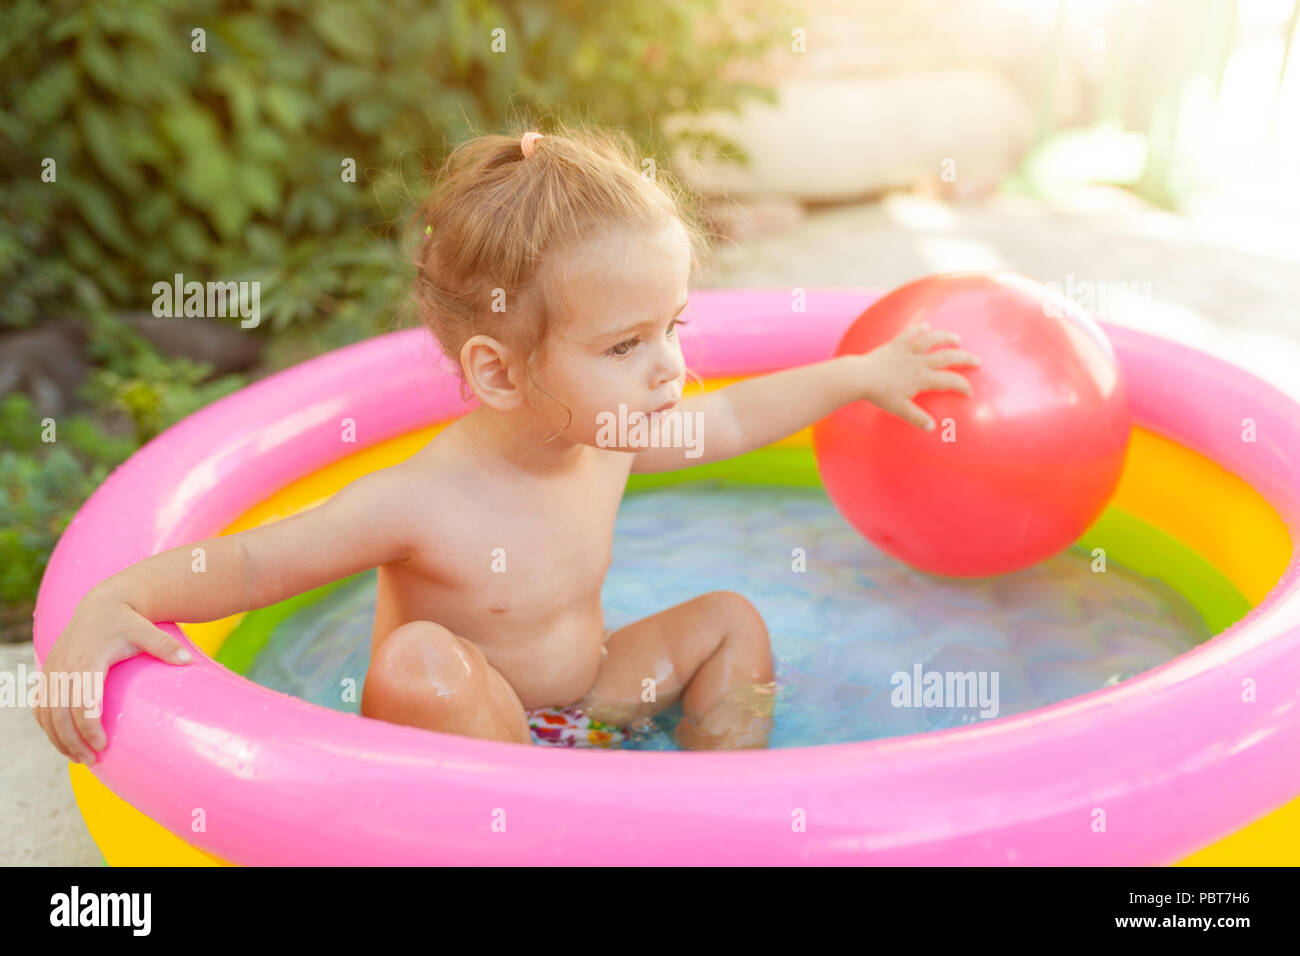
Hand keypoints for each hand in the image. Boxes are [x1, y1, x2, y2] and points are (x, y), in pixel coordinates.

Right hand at [32, 589, 193, 764]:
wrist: (101, 605)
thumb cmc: (127, 621)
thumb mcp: (147, 631)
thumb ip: (165, 646)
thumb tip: (188, 662)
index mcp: (86, 661)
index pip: (81, 704)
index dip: (89, 728)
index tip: (103, 746)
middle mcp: (63, 667)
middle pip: (58, 715)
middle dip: (72, 742)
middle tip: (92, 760)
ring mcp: (51, 671)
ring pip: (45, 714)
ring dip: (58, 739)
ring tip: (79, 757)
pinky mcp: (47, 674)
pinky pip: (39, 706)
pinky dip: (47, 726)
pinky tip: (63, 741)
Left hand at [859, 322, 979, 429]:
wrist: (860, 376)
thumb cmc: (879, 394)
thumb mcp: (900, 409)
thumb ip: (917, 417)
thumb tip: (932, 427)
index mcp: (922, 378)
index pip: (949, 381)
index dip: (962, 386)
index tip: (969, 391)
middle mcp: (919, 362)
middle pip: (947, 357)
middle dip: (964, 358)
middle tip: (976, 361)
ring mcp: (908, 351)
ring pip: (932, 340)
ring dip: (945, 338)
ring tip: (956, 339)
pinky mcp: (895, 345)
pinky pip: (910, 334)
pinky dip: (918, 329)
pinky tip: (926, 326)